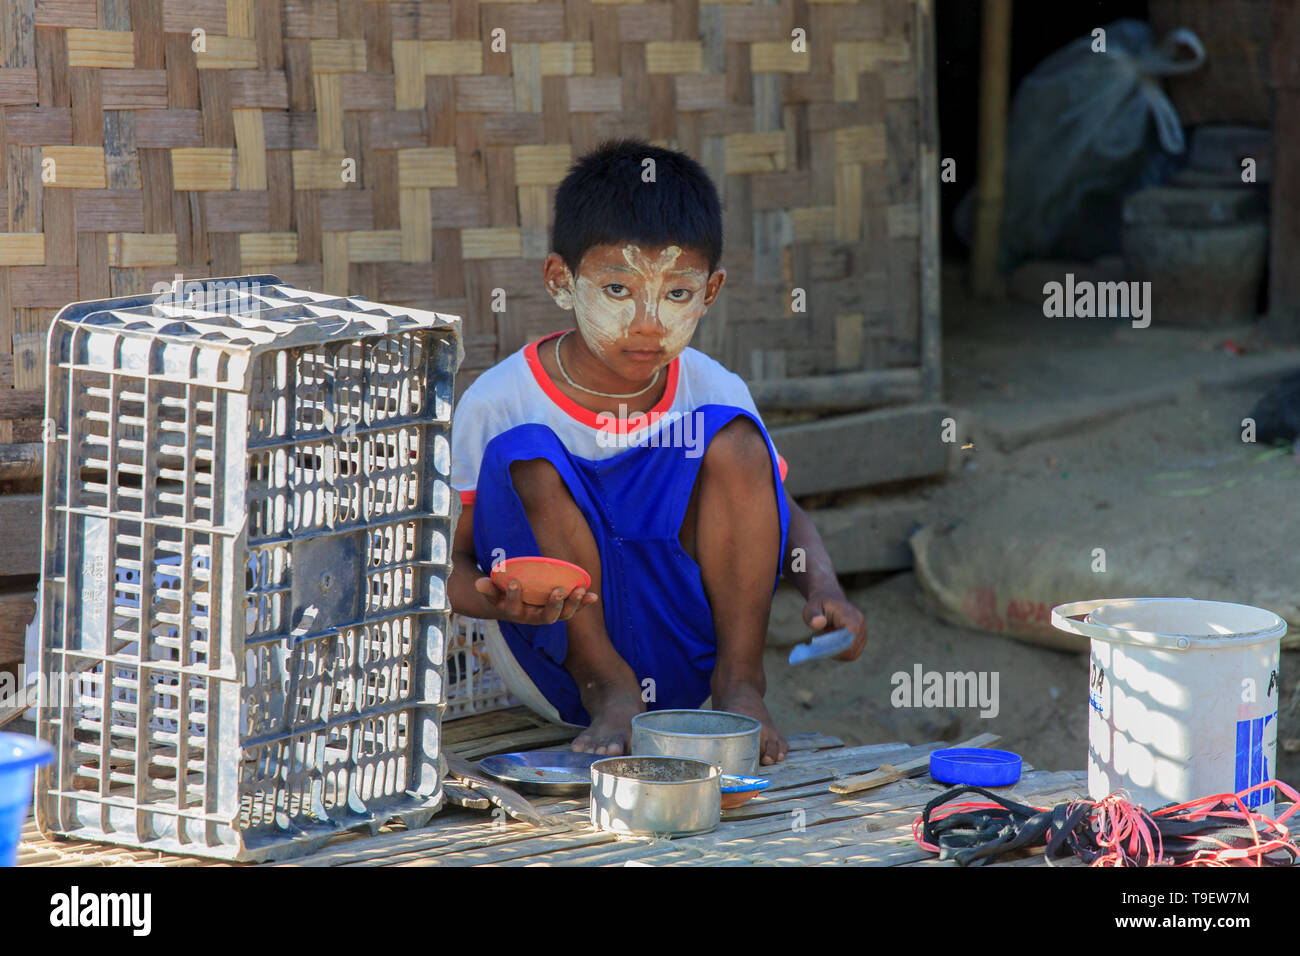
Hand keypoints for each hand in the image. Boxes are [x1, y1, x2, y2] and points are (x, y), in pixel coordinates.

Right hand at [474, 575, 597, 625]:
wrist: (514, 607)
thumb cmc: (503, 594)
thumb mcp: (493, 592)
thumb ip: (488, 588)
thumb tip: (478, 583)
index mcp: (514, 612)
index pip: (513, 607)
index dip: (513, 596)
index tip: (514, 582)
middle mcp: (533, 618)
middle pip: (545, 618)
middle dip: (553, 605)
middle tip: (557, 591)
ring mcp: (548, 616)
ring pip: (562, 616)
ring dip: (572, 604)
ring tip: (579, 591)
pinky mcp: (561, 611)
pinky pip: (574, 609)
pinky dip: (584, 603)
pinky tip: (593, 596)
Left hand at [803, 593, 865, 660]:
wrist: (830, 601)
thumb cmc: (819, 606)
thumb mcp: (811, 609)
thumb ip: (813, 615)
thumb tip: (818, 623)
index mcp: (848, 613)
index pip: (853, 630)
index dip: (842, 643)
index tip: (827, 648)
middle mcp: (859, 623)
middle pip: (853, 646)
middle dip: (836, 651)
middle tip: (821, 648)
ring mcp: (862, 632)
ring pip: (853, 652)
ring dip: (838, 653)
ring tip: (827, 645)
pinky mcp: (861, 640)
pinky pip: (853, 654)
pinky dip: (842, 655)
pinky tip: (832, 648)